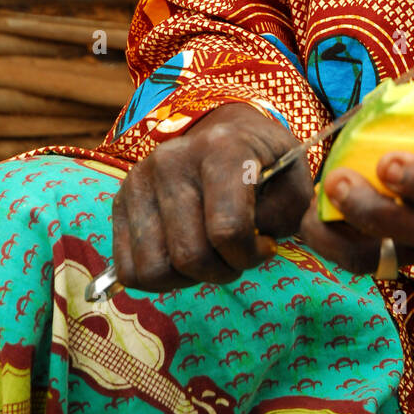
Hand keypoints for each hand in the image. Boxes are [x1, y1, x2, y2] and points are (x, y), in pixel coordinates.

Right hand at [112, 103, 311, 291]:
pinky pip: (129, 269)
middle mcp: (172, 158)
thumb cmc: (266, 164)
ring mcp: (139, 179)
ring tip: (210, 254)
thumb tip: (254, 241)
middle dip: (222, 270)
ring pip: (155, 268)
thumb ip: (285, 214)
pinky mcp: (120, 200)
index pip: (227, 228)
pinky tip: (183, 255)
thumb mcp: (294, 181)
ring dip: (189, 278)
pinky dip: (160, 278)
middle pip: (189, 255)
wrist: (228, 136)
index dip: (251, 255)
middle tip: (237, 255)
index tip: (266, 245)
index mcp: (222, 148)